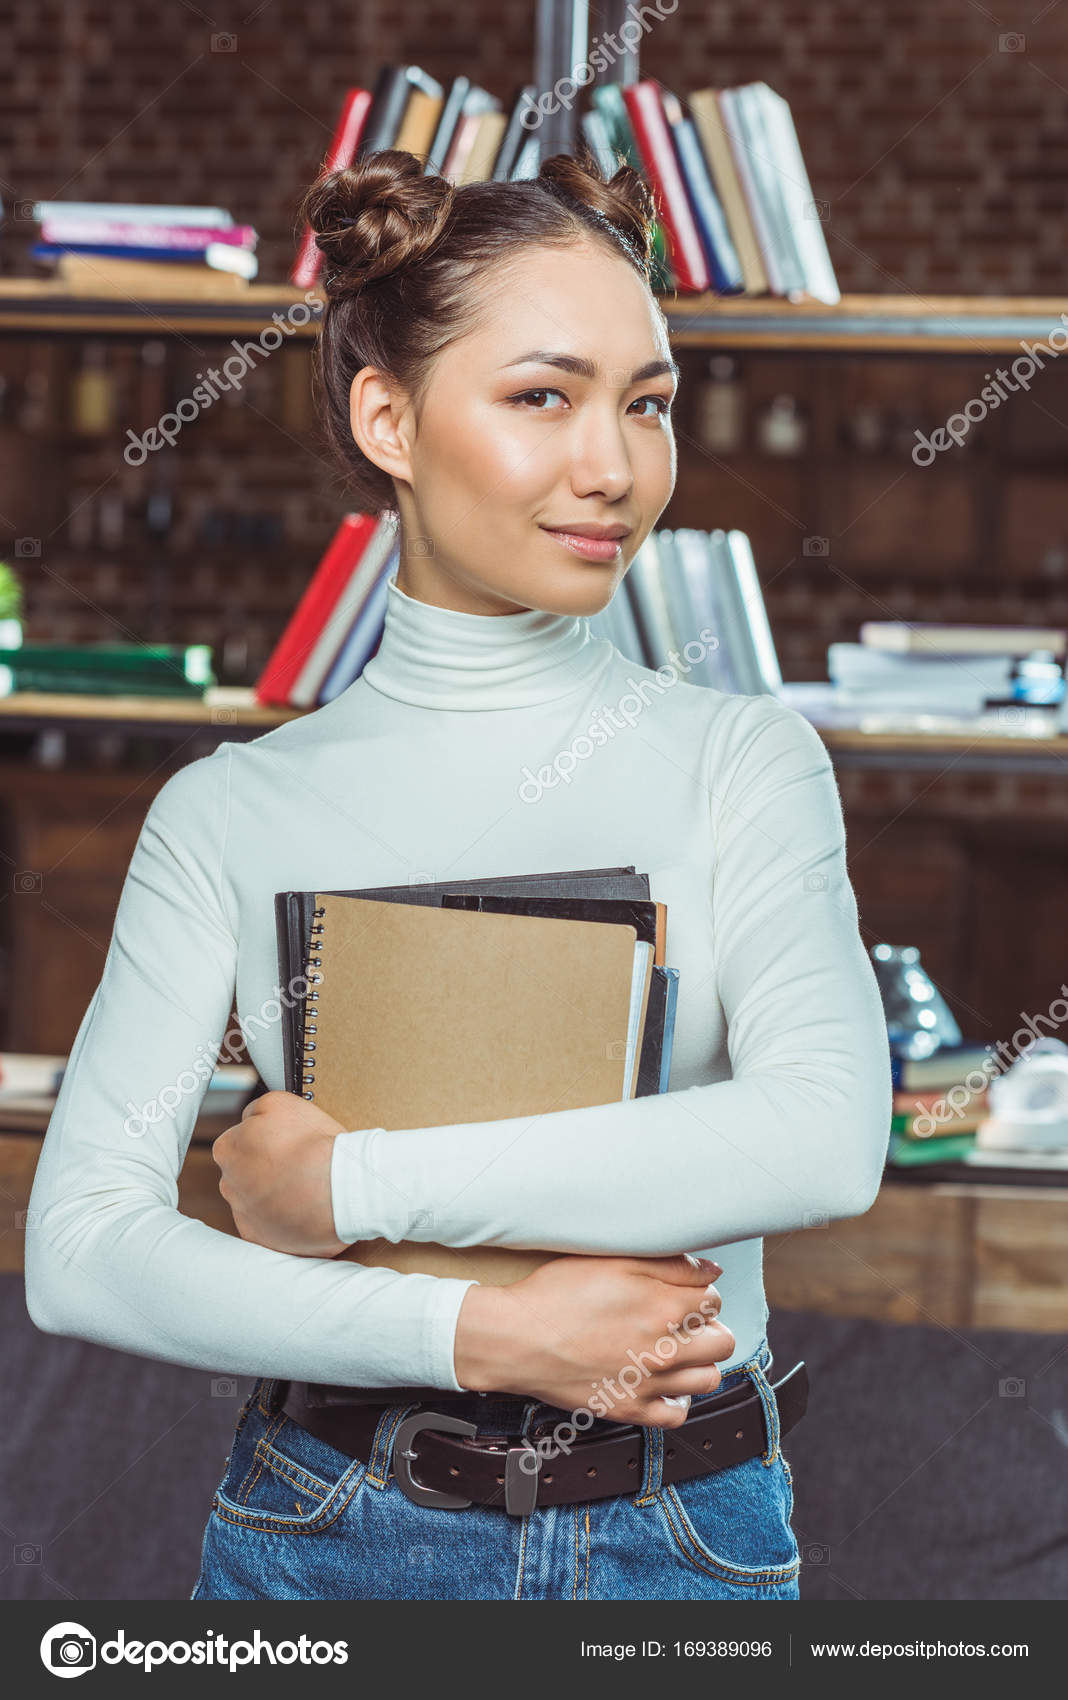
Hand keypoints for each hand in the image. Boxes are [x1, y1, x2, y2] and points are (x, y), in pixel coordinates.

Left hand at [212, 1089, 348, 1256]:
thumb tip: (252, 1118)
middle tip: (298, 1164)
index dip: (265, 1139)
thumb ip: (256, 1109)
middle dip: (267, 1169)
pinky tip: (305, 1209)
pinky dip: (285, 1219)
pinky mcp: (264, 1239)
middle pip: (246, 1173)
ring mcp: (245, 1215)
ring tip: (307, 1188)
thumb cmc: (314, 1145)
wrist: (340, 1188)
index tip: (285, 1142)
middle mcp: (229, 1185)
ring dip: (276, 1195)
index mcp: (228, 1150)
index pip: (239, 1141)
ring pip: (257, 1201)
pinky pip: (270, 1227)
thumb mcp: (281, 1102)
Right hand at [454, 1252, 734, 1425]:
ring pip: (708, 1379)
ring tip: (675, 1352)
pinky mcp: (630, 1410)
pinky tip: (662, 1384)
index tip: (681, 1293)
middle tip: (684, 1323)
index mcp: (663, 1306)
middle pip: (723, 1341)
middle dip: (709, 1328)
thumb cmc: (557, 1294)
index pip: (713, 1299)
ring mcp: (649, 1384)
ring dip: (698, 1363)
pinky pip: (677, 1415)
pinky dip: (677, 1400)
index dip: (698, 1292)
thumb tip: (712, 1270)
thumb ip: (669, 1264)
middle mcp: (665, 1349)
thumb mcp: (613, 1261)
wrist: (516, 1338)